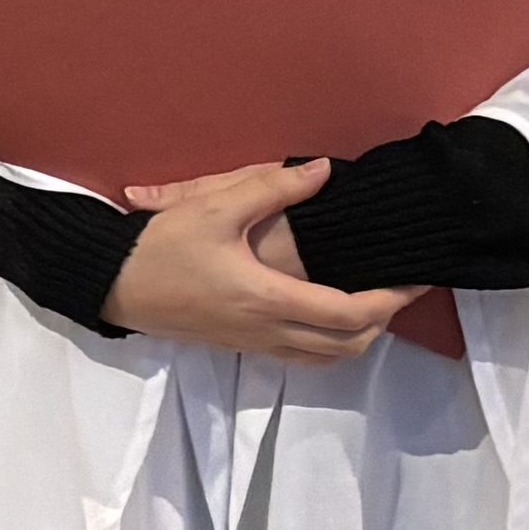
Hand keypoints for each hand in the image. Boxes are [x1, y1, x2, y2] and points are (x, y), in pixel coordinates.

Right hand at [105, 159, 421, 365]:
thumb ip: (272, 187)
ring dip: (359, 337)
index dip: (392, 300)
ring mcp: (254, 344)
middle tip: (402, 288)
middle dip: (385, 320)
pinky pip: (303, 359)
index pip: (350, 313)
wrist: (113, 284)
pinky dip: (331, 345)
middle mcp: (268, 330)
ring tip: (374, 303)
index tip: (415, 279)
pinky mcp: (240, 347)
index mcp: (269, 298)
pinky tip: (330, 318)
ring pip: (327, 359)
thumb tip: (324, 170)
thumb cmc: (161, 247)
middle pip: (348, 345)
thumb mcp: (212, 207)